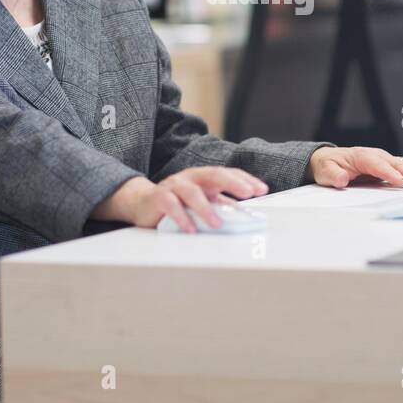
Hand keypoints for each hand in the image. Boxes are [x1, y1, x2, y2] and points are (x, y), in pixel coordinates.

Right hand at [99, 166, 268, 232]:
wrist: (140, 203)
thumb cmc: (176, 204)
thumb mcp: (201, 203)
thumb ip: (219, 206)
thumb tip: (246, 216)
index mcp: (204, 178)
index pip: (228, 173)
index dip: (245, 179)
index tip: (261, 189)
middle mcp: (190, 177)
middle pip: (214, 174)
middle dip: (233, 182)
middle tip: (248, 192)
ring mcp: (174, 185)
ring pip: (192, 192)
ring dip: (206, 208)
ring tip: (217, 224)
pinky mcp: (159, 197)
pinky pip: (171, 205)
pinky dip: (181, 217)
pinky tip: (190, 229)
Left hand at [308, 146, 402, 188]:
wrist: (329, 160)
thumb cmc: (329, 166)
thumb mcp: (325, 171)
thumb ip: (334, 176)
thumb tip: (342, 179)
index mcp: (362, 156)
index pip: (378, 165)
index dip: (390, 173)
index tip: (400, 181)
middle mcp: (376, 156)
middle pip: (397, 164)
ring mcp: (384, 160)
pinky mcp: (389, 166)